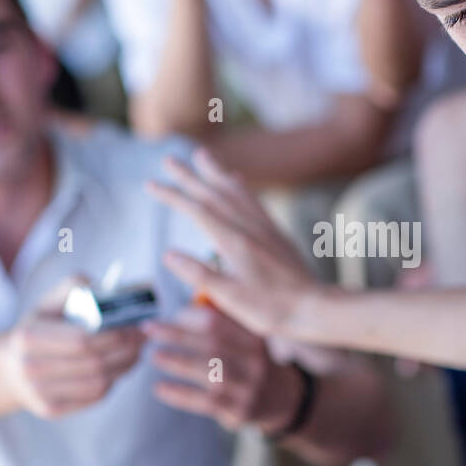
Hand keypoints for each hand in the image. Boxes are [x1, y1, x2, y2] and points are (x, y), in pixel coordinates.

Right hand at [3, 276, 147, 418]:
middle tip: (143, 338)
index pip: (83, 340)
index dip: (115, 334)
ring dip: (125, 367)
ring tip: (136, 352)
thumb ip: (74, 287)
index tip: (135, 325)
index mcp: (29, 337)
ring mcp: (39, 394)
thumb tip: (103, 288)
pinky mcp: (50, 410)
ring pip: (99, 383)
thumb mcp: (48, 303)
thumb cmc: (39, 329)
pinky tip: (119, 368)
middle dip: (127, 350)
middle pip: (95, 363)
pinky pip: (94, 398)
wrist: (9, 370)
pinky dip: (112, 382)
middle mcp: (30, 368)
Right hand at [145, 148, 321, 338]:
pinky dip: (240, 187)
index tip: (151, 184)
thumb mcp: (230, 297)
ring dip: (215, 172)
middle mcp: (249, 228)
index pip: (196, 210)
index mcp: (233, 242)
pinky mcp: (276, 234)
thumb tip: (168, 254)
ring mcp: (264, 228)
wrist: (315, 308)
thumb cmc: (271, 309)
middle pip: (213, 194)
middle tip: (168, 160)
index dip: (172, 195)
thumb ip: (199, 274)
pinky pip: (254, 201)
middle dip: (188, 176)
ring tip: (202, 156)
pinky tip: (237, 182)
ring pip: (235, 192)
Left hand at [145, 302, 302, 432]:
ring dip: (177, 362)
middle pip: (212, 344)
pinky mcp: (239, 410)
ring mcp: (249, 387)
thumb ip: (224, 324)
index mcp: (255, 337)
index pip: (222, 322)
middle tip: (150, 329)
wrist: (282, 400)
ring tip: (154, 356)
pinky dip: (180, 394)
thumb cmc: (253, 362)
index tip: (174, 313)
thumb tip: (183, 311)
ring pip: (209, 372)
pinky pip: (205, 402)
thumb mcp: (248, 339)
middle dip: (177, 334)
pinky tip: (160, 388)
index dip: (194, 316)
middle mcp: (255, 360)